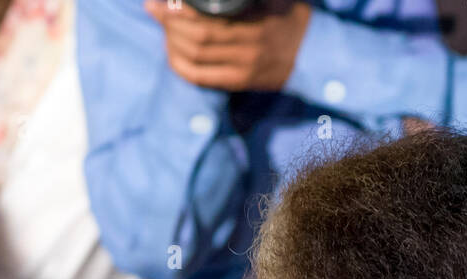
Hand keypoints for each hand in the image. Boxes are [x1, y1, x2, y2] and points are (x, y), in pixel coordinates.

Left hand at [145, 0, 311, 91]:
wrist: (311, 51)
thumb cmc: (287, 14)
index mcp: (253, 22)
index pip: (205, 20)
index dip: (177, 12)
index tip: (159, 1)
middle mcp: (247, 47)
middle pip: (196, 39)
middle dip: (169, 23)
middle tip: (155, 9)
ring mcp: (243, 68)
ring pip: (195, 58)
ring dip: (172, 42)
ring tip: (163, 27)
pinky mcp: (239, 82)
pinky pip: (201, 78)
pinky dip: (181, 65)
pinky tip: (171, 52)